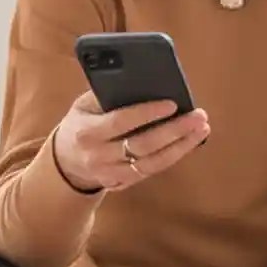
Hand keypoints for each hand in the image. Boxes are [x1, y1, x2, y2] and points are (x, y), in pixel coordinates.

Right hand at [54, 91, 209, 191]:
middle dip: (174, 131)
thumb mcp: (83, 105)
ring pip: (151, 163)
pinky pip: (151, 171)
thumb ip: (107, 94)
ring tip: (201, 129)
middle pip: (142, 145)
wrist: (65, 162)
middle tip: (199, 116)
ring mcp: (110, 174)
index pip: (120, 122)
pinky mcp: (121, 184)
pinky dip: (172, 156)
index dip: (147, 113)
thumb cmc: (81, 123)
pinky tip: (189, 142)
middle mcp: (98, 156)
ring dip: (181, 147)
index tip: (173, 103)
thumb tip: (144, 81)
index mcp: (86, 132)